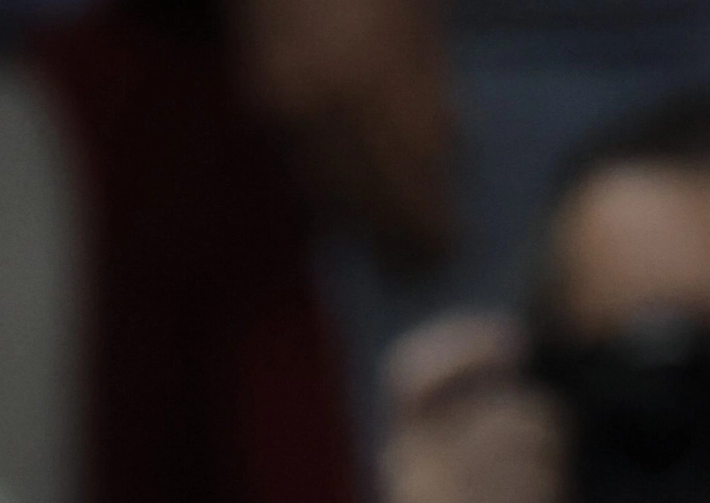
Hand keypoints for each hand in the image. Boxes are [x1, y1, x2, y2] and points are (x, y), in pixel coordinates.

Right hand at [232, 0, 456, 272]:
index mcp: (378, 74)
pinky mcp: (260, 106)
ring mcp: (286, 107)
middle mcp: (325, 101)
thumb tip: (448, 144)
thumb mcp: (418, 17)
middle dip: (395, 232)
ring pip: (326, 185)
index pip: (412, 164)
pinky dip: (325, 196)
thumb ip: (429, 81)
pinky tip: (344, 216)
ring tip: (384, 255)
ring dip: (359, 225)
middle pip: (368, 187)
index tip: (448, 248)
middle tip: (418, 270)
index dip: (429, 212)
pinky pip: (298, 167)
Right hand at [375, 312, 561, 502]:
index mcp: (402, 452)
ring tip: (557, 482)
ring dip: (554, 460)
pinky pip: (524, 496)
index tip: (513, 348)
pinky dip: (550, 498)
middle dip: (543, 420)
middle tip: (561, 444)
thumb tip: (538, 385)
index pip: (413, 376)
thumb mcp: (449, 489)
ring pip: (514, 449)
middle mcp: (407, 474)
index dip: (463, 349)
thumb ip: (473, 439)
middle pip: (493, 410)